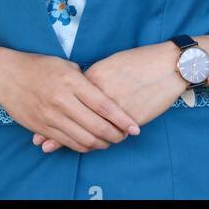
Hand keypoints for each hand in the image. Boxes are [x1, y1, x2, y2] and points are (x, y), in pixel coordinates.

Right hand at [0, 48, 140, 153]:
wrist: (6, 75)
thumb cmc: (39, 66)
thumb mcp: (66, 65)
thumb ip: (86, 81)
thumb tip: (106, 95)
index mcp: (72, 82)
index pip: (104, 106)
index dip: (123, 119)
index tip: (135, 127)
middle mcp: (62, 101)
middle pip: (97, 126)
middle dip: (116, 135)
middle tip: (125, 136)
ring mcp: (51, 116)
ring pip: (83, 139)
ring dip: (101, 144)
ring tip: (110, 141)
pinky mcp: (42, 128)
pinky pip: (67, 143)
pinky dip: (84, 146)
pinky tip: (92, 143)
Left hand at [33, 42, 188, 153]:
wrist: (167, 64)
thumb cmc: (140, 61)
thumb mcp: (110, 64)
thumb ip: (92, 79)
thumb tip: (79, 88)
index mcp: (91, 78)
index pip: (65, 101)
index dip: (52, 116)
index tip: (40, 128)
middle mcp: (98, 94)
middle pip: (72, 119)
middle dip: (57, 135)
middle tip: (45, 146)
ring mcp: (113, 108)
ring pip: (91, 131)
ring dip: (82, 142)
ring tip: (71, 147)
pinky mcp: (128, 118)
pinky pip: (112, 134)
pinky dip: (105, 140)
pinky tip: (102, 143)